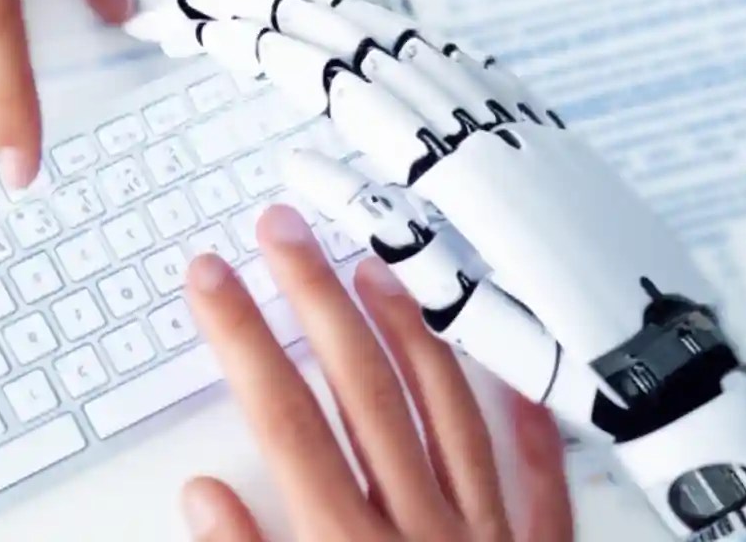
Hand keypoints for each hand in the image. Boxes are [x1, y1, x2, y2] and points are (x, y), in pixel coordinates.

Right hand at [181, 205, 574, 541]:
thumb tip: (204, 497)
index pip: (283, 421)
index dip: (241, 340)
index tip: (212, 280)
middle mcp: (417, 533)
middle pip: (360, 389)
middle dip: (314, 300)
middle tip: (283, 234)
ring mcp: (481, 540)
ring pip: (446, 410)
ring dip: (406, 332)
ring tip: (373, 271)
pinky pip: (541, 485)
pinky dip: (530, 429)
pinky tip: (513, 381)